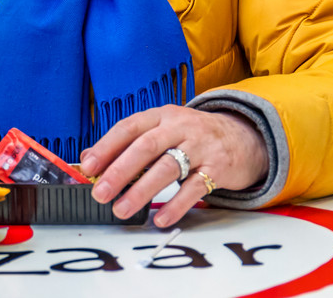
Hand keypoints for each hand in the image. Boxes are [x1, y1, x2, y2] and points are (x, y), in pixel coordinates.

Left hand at [79, 105, 267, 227]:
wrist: (244, 137)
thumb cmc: (192, 135)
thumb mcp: (161, 129)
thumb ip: (127, 142)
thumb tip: (89, 159)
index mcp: (160, 116)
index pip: (128, 127)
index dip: (106, 147)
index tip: (89, 167)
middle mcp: (179, 127)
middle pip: (145, 147)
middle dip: (119, 171)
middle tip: (101, 193)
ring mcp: (200, 147)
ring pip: (167, 168)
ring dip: (141, 191)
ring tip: (121, 209)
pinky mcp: (217, 168)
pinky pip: (194, 189)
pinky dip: (176, 205)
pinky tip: (160, 217)